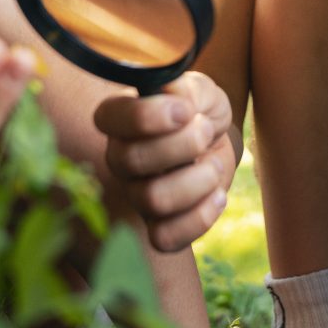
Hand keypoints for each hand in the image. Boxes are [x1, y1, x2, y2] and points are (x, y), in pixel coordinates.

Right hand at [92, 71, 236, 251]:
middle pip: (132, 160)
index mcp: (120, 118)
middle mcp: (120, 158)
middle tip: (206, 130)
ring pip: (152, 200)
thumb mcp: (201, 90)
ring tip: (213, 164)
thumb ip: (187, 89)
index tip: (185, 110)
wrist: (219, 143)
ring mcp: (136, 195)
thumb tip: (177, 96)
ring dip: (197, 179)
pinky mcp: (158, 226)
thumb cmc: (201, 112)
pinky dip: (200, 217)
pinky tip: (217, 195)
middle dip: (182, 144)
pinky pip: (166, 238)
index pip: (108, 118)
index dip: (147, 116)